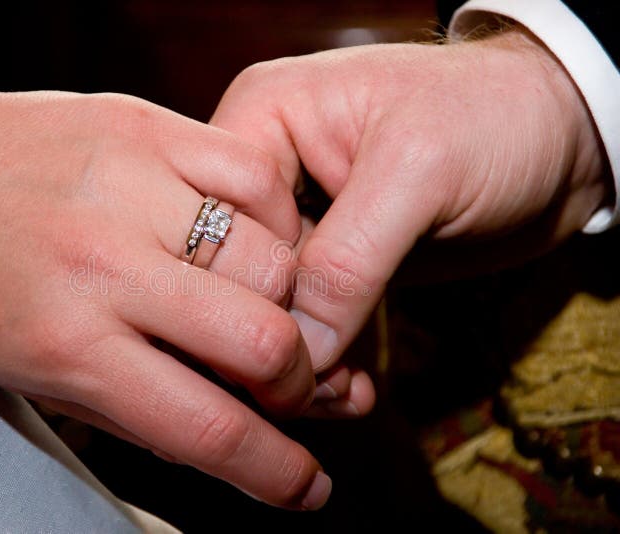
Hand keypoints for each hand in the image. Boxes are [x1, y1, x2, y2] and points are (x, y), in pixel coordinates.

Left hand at [0, 1, 330, 509]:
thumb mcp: (28, 371)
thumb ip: (133, 406)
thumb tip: (228, 433)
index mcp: (65, 344)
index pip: (206, 427)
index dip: (277, 471)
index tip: (305, 483)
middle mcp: (103, 265)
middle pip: (262, 343)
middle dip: (297, 383)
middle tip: (282, 383)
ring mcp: (129, 186)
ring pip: (275, 259)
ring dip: (284, 302)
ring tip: (254, 303)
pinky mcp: (146, 127)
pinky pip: (257, 176)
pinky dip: (274, 219)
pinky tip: (249, 236)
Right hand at [212, 27, 608, 413]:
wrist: (559, 142)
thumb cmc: (496, 119)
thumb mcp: (419, 173)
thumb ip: (349, 259)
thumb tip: (295, 353)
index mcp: (262, 118)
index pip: (212, 220)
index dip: (240, 291)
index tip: (282, 353)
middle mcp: (265, 169)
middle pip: (231, 271)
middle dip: (269, 335)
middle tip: (313, 389)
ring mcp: (297, 218)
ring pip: (265, 305)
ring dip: (298, 361)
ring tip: (341, 394)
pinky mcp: (330, 259)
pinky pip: (306, 319)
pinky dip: (324, 360)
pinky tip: (352, 388)